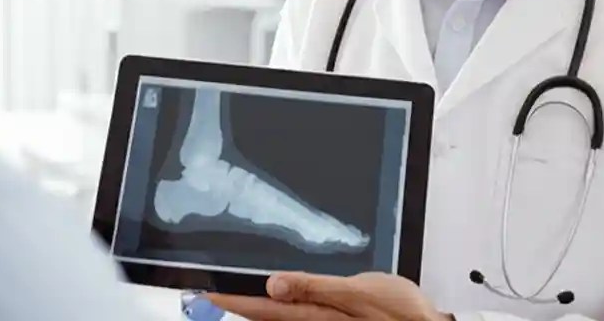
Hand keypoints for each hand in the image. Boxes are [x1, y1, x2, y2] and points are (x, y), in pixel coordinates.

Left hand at [206, 272, 451, 320]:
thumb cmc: (402, 312)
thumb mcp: (362, 292)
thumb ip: (316, 287)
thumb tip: (274, 285)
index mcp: (317, 317)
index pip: (263, 310)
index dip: (231, 304)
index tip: (203, 297)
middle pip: (264, 320)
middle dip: (233, 310)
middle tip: (202, 299)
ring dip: (251, 312)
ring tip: (223, 302)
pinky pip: (296, 320)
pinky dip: (274, 314)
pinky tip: (269, 306)